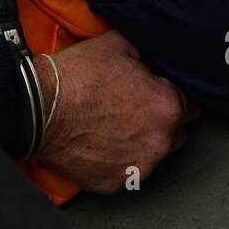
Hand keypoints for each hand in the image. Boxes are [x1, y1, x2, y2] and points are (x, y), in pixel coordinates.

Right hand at [36, 29, 198, 192]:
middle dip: (159, 123)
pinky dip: (116, 161)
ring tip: (111, 127)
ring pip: (151, 155)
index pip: (190, 106)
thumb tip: (153, 55)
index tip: (154, 96)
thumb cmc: (76, 76)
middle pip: (175, 134)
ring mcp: (139, 166)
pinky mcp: (116, 183)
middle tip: (131, 111)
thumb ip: (146, 53)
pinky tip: (99, 144)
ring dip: (139, 143)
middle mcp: (160, 140)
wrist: (38, 106)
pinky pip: (125, 173)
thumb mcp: (117, 45)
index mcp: (167, 105)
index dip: (170, 97)